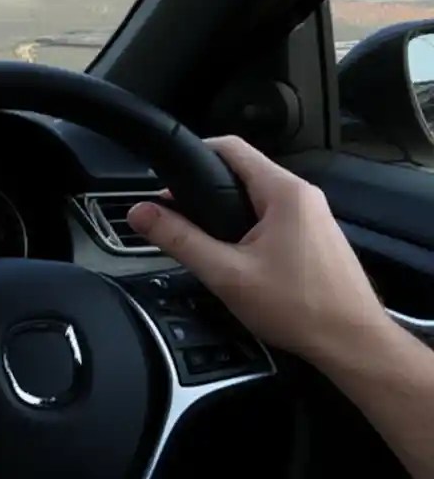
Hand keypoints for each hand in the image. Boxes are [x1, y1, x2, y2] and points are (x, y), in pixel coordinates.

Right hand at [127, 135, 390, 364]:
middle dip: (205, 189)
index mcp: (284, 192)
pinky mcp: (317, 237)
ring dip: (226, 210)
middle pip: (243, 172)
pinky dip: (247, 226)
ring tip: (200, 238)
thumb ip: (179, 239)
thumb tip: (139, 213)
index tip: (165, 180)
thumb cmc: (297, 308)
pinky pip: (273, 217)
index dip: (192, 155)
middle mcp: (304, 195)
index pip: (230, 148)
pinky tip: (234, 255)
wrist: (354, 344)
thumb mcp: (226, 274)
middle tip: (176, 216)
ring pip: (257, 197)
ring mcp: (314, 216)